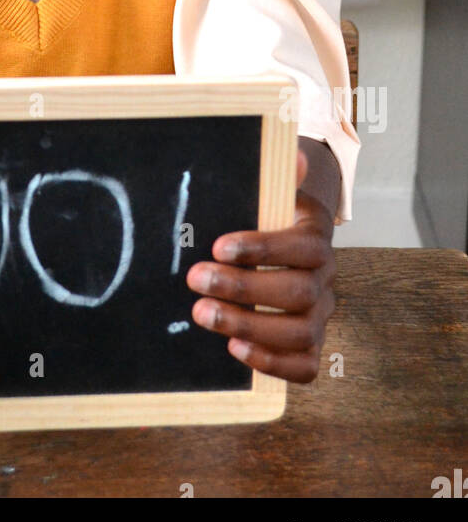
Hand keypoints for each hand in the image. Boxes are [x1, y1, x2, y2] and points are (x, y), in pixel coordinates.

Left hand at [186, 149, 335, 382]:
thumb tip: (298, 155)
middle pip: (298, 293)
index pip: (302, 247)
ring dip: (249, 325)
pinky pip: (304, 366)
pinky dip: (272, 362)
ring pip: (300, 332)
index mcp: (317, 238)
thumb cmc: (269, 218)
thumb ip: (281, 176)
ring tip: (202, 314)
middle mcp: (326, 279)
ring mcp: (320, 315)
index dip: (263, 248)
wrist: (286, 246)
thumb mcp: (272, 192)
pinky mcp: (310, 345)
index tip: (218, 246)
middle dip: (244, 288)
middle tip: (196, 279)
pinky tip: (234, 349)